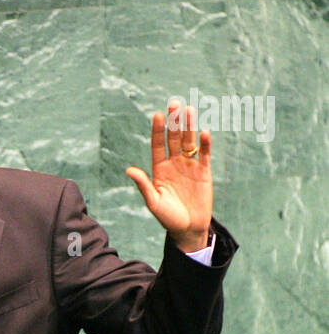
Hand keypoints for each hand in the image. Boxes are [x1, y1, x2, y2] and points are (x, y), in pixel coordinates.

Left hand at [126, 99, 212, 250]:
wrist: (188, 230)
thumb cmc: (168, 218)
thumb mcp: (154, 202)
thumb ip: (144, 185)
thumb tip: (129, 170)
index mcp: (160, 169)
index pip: (158, 146)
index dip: (158, 131)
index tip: (157, 115)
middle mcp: (174, 164)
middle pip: (174, 139)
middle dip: (174, 122)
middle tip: (174, 103)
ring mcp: (190, 166)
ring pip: (189, 142)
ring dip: (189, 126)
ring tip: (189, 109)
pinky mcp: (204, 172)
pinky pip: (204, 155)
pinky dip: (205, 144)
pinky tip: (203, 132)